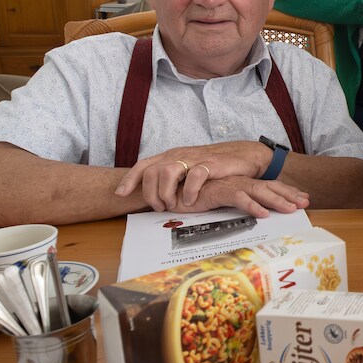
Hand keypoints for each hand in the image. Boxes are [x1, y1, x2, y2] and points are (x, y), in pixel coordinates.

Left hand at [114, 141, 268, 210]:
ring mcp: (194, 159)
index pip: (143, 165)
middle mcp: (179, 156)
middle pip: (152, 171)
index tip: (120, 194)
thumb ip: (171, 178)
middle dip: (151, 194)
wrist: (242, 156)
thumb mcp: (187, 169)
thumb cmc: (214, 166)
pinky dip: (190, 191)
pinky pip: (195, 176)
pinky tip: (191, 201)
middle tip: (161, 207)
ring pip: (168, 172)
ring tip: (173, 205)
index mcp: (171, 156)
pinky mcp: (211, 164)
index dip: (129, 179)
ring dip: (166, 193)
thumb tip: (153, 194)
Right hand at [167, 175, 308, 216]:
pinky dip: (252, 205)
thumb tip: (256, 216)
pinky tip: (263, 213)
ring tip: (291, 209)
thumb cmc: (200, 196)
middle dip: (289, 195)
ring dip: (277, 201)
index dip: (287, 192)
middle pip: (270, 187)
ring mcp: (231, 185)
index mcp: (243, 184)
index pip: (270, 187)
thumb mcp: (224, 202)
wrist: (176, 189)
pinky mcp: (219, 190)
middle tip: (306, 203)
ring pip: (259, 192)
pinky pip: (239, 198)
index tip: (303, 199)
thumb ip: (239, 205)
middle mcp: (240, 182)